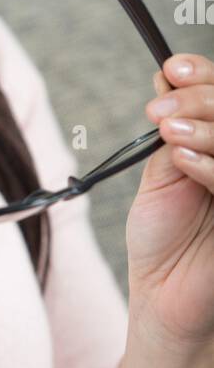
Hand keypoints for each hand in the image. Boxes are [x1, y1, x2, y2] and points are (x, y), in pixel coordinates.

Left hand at [125, 53, 213, 348]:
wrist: (165, 297)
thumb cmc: (163, 240)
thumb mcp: (161, 175)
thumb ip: (170, 130)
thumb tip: (165, 78)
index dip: (203, 74)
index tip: (172, 69)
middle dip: (199, 99)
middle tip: (159, 110)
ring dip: (204, 125)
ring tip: (167, 131)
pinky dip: (209, 163)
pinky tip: (181, 156)